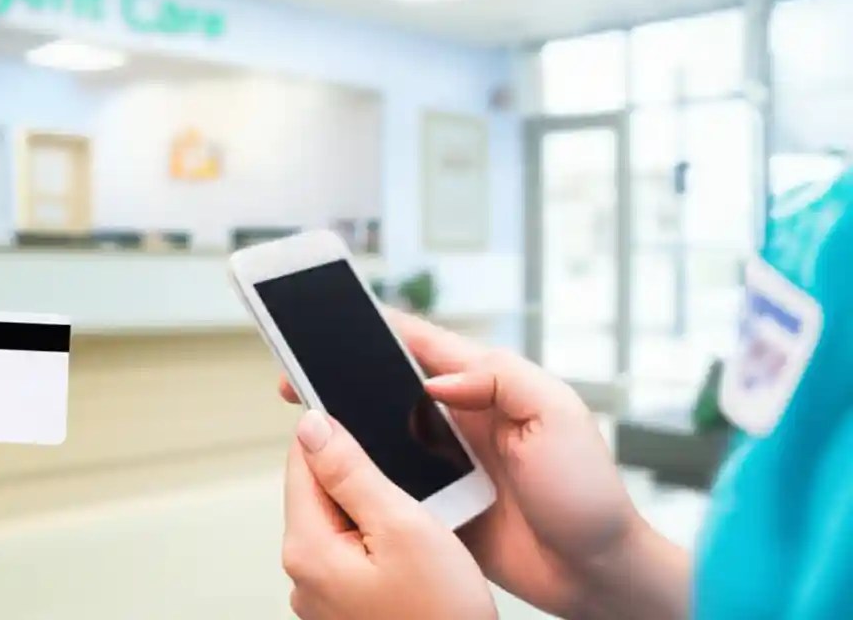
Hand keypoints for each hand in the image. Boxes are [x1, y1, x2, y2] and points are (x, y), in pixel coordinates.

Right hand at [279, 310, 688, 619]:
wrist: (596, 572)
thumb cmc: (590, 493)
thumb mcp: (557, 415)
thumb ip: (500, 379)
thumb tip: (437, 379)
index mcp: (489, 386)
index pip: (423, 344)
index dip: (376, 329)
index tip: (330, 320)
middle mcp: (462, 419)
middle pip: (391, 386)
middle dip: (345, 376)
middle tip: (298, 378)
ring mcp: (448, 463)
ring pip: (383, 433)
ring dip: (349, 426)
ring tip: (309, 423)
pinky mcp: (439, 503)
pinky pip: (392, 482)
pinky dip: (364, 476)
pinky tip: (337, 475)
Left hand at [283, 410, 495, 619]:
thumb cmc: (442, 618)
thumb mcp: (404, 527)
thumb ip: (352, 471)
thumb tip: (312, 425)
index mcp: (307, 549)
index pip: (302, 461)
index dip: (337, 434)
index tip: (370, 424)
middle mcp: (303, 576)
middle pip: (321, 493)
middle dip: (363, 480)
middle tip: (412, 495)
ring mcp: (322, 597)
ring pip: (342, 524)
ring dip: (376, 514)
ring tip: (420, 533)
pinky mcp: (345, 609)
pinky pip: (355, 556)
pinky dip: (382, 546)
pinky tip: (415, 561)